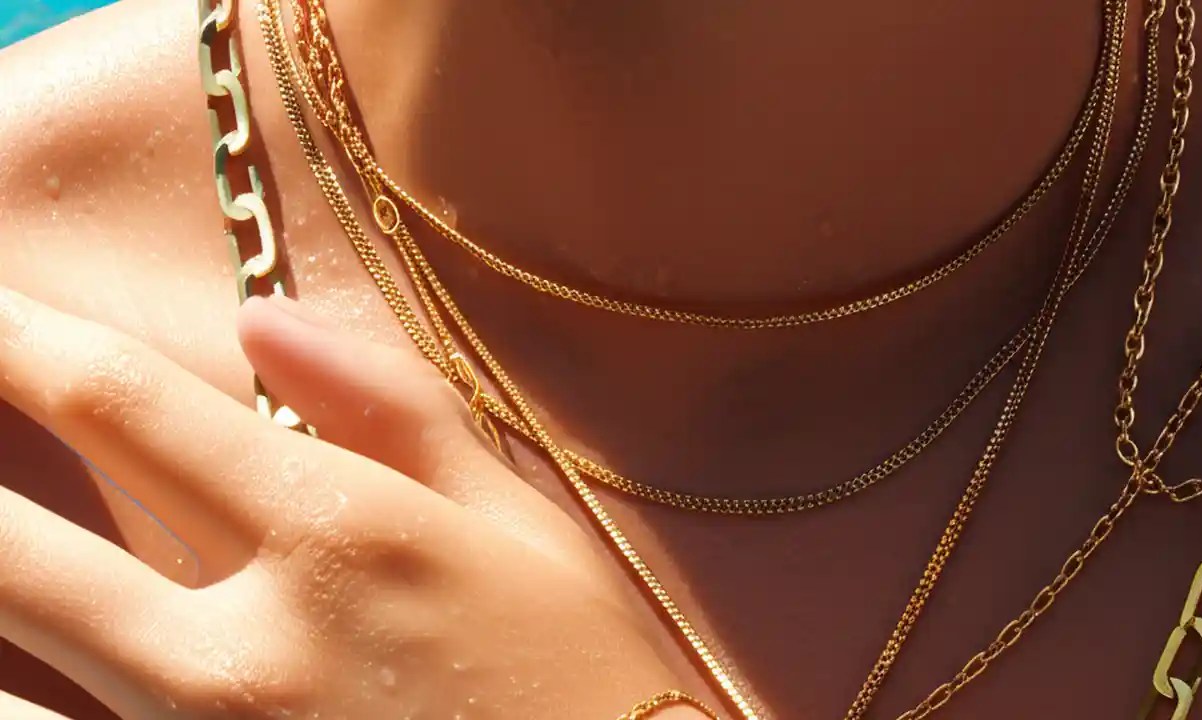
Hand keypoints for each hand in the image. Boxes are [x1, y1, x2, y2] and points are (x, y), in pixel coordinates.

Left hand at [0, 288, 689, 719]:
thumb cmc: (581, 675)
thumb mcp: (518, 523)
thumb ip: (392, 407)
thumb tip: (260, 322)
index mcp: (341, 535)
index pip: (129, 406)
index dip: (17, 337)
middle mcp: (251, 648)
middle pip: (16, 546)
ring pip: (11, 674)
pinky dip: (17, 698)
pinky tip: (13, 661)